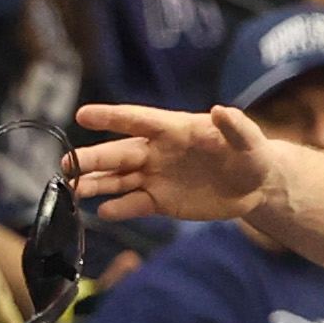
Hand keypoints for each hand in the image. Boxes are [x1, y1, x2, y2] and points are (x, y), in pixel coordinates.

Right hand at [73, 100, 292, 225]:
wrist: (255, 185)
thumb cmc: (251, 154)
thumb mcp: (249, 141)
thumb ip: (236, 127)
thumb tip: (221, 110)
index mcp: (174, 129)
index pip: (137, 120)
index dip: (111, 117)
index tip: (84, 115)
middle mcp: (158, 151)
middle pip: (119, 153)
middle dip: (93, 158)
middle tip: (67, 164)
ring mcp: (157, 176)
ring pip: (120, 179)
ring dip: (97, 184)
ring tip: (74, 190)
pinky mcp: (161, 201)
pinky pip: (135, 204)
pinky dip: (120, 208)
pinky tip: (103, 212)